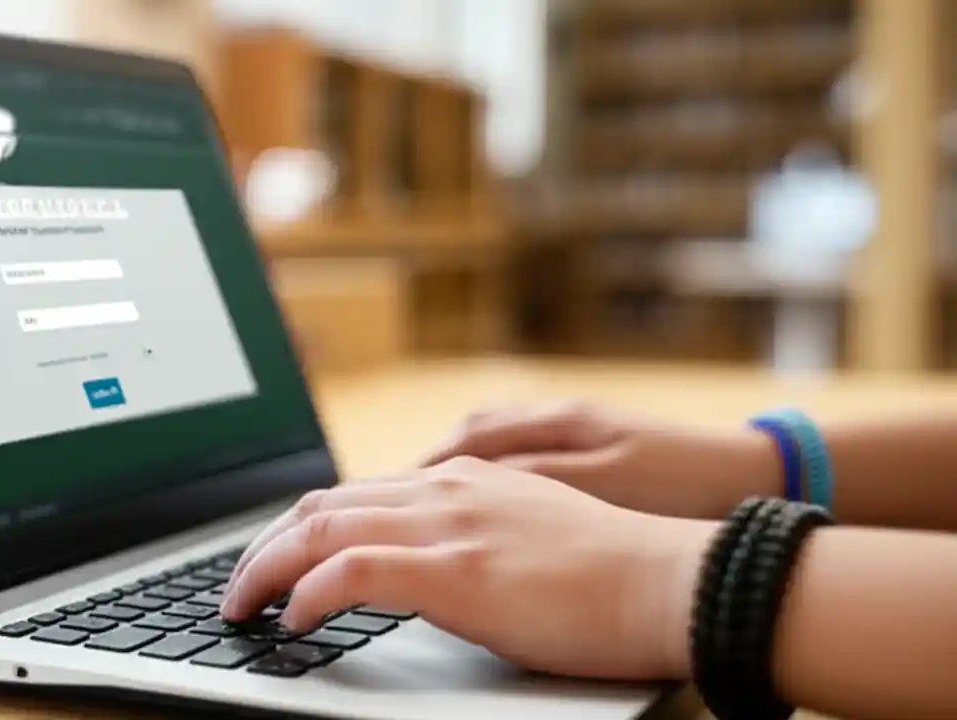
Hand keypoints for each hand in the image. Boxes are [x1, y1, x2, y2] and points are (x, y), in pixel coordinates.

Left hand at [221, 457, 715, 679]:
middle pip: (322, 504)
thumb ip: (476, 535)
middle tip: (239, 585)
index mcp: (463, 481)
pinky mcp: (454, 570)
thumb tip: (435, 565)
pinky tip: (293, 617)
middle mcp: (445, 490)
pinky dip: (307, 592)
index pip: (355, 493)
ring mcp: (447, 525)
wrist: (671, 581)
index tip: (275, 558)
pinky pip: (350, 572)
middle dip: (265, 545)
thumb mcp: (530, 533)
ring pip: (320, 529)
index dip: (302, 526)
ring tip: (242, 604)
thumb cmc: (614, 573)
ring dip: (266, 567)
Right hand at [419, 401, 779, 519]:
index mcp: (558, 422)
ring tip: (423, 498)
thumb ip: (540, 478)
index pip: (469, 441)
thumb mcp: (607, 484)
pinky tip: (485, 496)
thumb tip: (474, 482)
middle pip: (471, 435)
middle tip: (391, 499)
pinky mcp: (591, 446)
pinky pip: (517, 453)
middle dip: (426, 466)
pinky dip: (487, 470)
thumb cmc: (682, 484)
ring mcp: (574, 429)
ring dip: (453, 467)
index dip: (423, 472)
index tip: (388, 498)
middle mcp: (558, 417)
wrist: (753, 474)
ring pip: (492, 441)